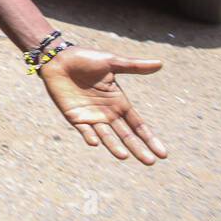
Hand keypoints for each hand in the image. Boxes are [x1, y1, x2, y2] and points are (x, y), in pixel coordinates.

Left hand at [38, 46, 166, 163]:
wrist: (58, 58)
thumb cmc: (85, 58)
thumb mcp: (111, 62)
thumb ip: (134, 66)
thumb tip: (160, 63)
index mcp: (119, 102)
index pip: (138, 124)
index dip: (149, 138)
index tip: (163, 154)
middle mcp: (107, 113)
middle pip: (125, 135)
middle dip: (138, 148)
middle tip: (150, 162)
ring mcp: (91, 116)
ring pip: (106, 136)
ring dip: (114, 146)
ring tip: (124, 156)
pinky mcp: (74, 117)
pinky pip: (84, 130)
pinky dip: (89, 136)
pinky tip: (95, 142)